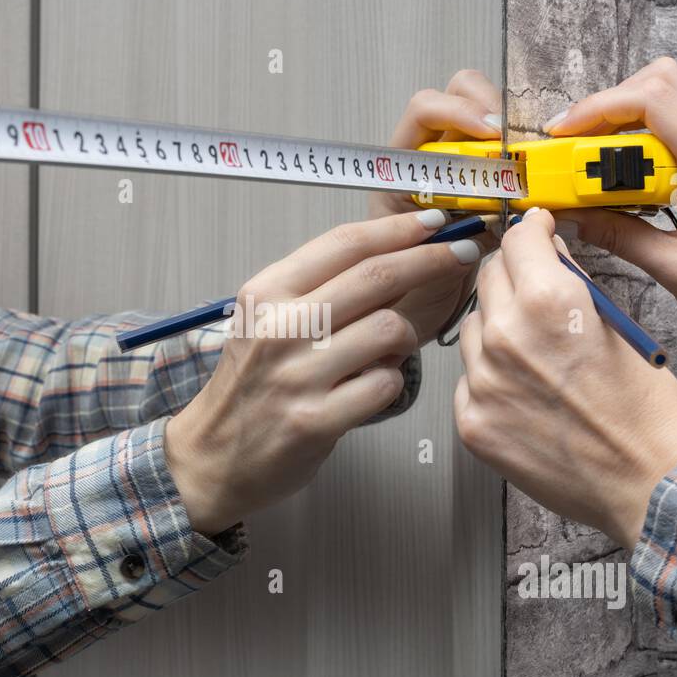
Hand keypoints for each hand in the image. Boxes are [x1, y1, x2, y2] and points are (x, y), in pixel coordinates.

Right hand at [166, 210, 485, 534]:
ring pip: (389, 330)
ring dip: (405, 337)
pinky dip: (389, 381)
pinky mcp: (315, 419)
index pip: (345, 244)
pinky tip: (371, 386)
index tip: (434, 221)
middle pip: (377, 276)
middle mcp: (281, 328)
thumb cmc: (250, 386)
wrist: (213, 455)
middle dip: (431, 259)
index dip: (398, 228)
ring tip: (388, 350)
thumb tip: (393, 255)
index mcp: (267, 294)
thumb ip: (317, 290)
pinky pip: (384, 383)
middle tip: (463, 253)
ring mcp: (298, 375)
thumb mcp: (265, 322)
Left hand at [369, 69, 503, 344]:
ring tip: (526, 163)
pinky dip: (523, 156)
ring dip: (510, 132)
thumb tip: (499, 211)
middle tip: (514, 146)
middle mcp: (427, 156)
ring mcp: (456, 163)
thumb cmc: (409, 291)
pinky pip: (505, 150)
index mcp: (399, 167)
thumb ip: (457, 232)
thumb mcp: (427, 261)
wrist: (414, 315)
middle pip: (459, 94)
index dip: (460, 113)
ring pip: (486, 116)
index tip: (492, 136)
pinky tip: (533, 180)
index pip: (425, 109)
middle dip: (490, 110)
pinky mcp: (483, 178)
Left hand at [454, 208, 676, 546]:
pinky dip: (491, 378)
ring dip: (498, 328)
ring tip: (538, 354)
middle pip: (489, 278)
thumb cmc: (647, 411)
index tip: (534, 233)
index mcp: (549, 302)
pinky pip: (469, 379)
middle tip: (536, 289)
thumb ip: (572, 286)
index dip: (530, 231)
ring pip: (475, 329)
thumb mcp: (617, 327)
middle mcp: (506, 337)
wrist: (650, 483)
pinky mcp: (473, 422)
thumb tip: (548, 253)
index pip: (518, 240)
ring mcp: (483, 383)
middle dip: (514, 276)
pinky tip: (526, 391)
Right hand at [548, 57, 676, 390]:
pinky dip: (637, 150)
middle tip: (569, 149)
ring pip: (664, 107)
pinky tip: (618, 185)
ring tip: (587, 169)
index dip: (598, 108)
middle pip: (658, 86)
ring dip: (619, 128)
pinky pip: (672, 138)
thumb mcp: (675, 270)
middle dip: (605, 109)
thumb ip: (619, 236)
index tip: (561, 138)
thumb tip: (573, 216)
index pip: (652, 100)